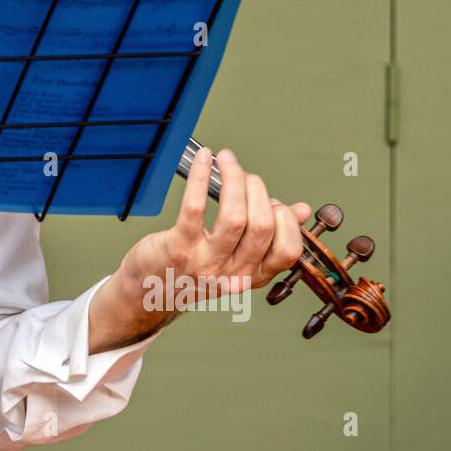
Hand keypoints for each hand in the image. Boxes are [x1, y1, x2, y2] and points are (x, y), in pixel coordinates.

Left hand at [90, 146, 312, 349]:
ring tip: (227, 160)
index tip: (272, 201)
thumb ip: (269, 235)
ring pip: (234, 216)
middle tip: (244, 174)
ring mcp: (205, 263)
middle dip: (257, 189)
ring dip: (234, 179)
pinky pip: (195, 208)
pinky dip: (202, 178)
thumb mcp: (236, 258)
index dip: (285, 219)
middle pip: (261, 225)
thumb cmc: (194, 267)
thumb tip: (300, 209)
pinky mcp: (179, 248)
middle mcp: (233, 275)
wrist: (150, 290)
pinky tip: (204, 159)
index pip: (287, 251)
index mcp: (254, 276)